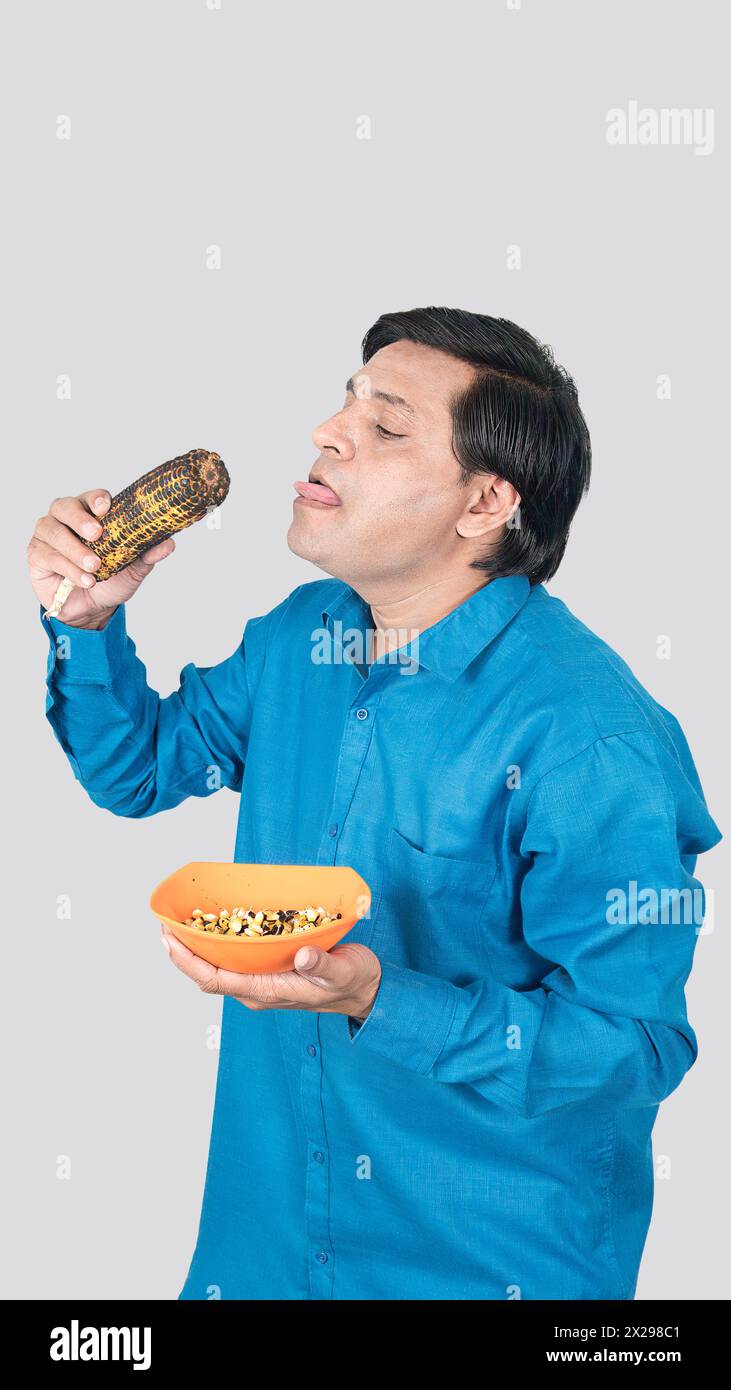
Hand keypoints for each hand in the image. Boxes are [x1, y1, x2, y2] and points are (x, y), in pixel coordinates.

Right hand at [28, 489, 175, 628]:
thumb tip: (168, 544)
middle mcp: (64, 519)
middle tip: (96, 534)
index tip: (106, 507)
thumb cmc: (108, 581)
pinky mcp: (36, 555)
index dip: (97, 498)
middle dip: (80, 518)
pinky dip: (67, 568)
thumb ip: (147, 556)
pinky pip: (48, 556)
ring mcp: (47, 535)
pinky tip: (84, 579)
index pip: (91, 498)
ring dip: (75, 549)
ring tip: (94, 567)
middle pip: (65, 506)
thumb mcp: (132, 570)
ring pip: (54, 531)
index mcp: (89, 514)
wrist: (91, 610)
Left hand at [160, 925, 381, 1021]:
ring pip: (218, 967)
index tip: (168, 939)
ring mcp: (261, 982)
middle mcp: (257, 989)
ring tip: (182, 921)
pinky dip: (218, 943)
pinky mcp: (269, 972)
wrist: (366, 990)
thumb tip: (303, 957)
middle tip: (166, 923)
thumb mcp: (343, 971)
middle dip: (183, 951)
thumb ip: (322, 965)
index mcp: (266, 991)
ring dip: (198, 948)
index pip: (213, 980)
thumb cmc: (354, 982)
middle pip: (207, 974)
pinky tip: (214, 924)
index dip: (186, 961)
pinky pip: (234, 961)